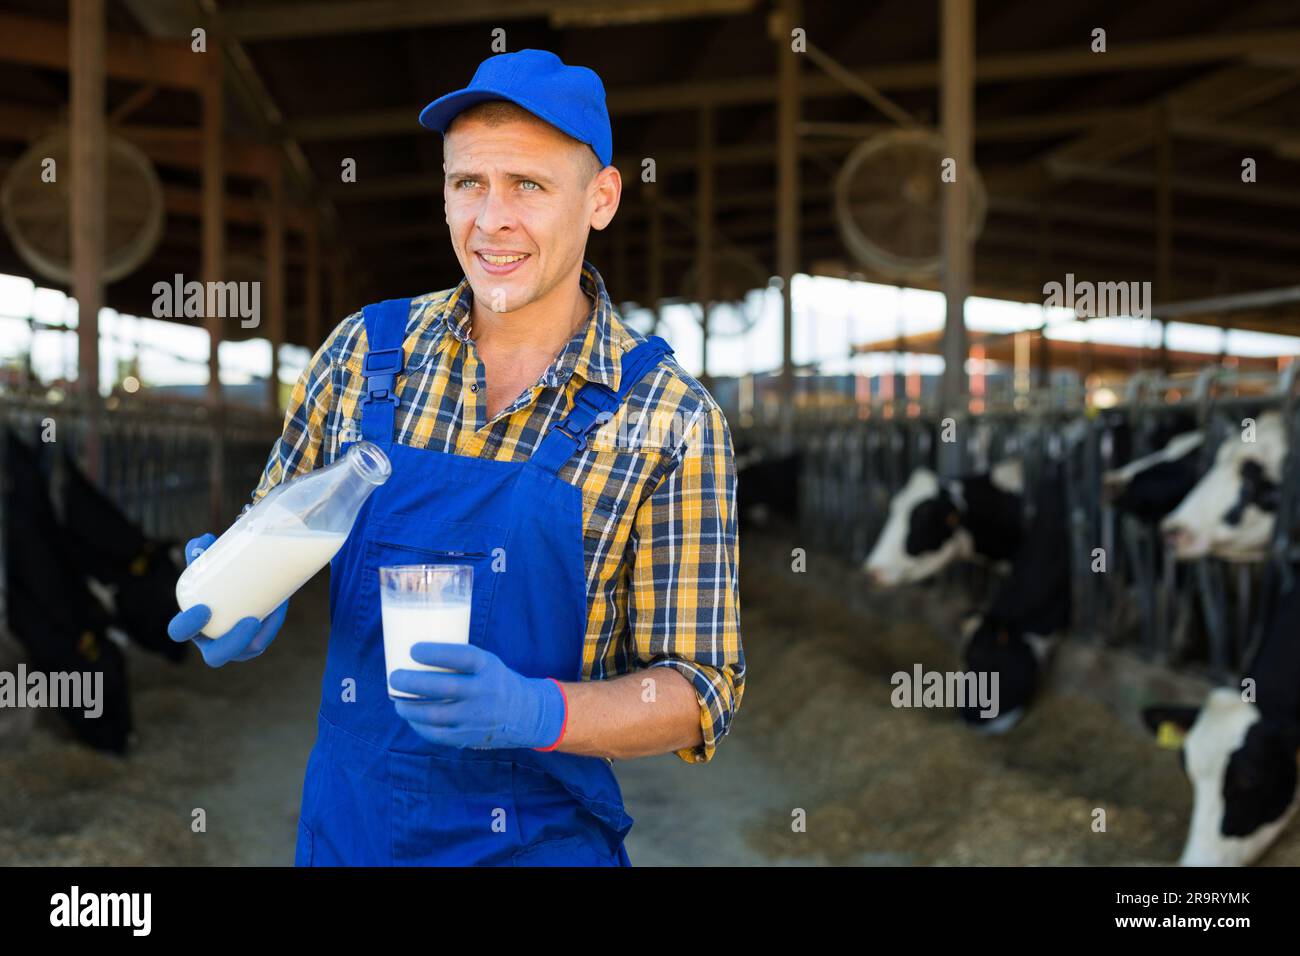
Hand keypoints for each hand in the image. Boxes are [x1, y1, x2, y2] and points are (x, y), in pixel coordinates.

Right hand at [167, 533, 288, 666]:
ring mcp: (234, 648)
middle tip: (250, 620)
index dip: (187, 626)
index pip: (180, 632)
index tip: (204, 609)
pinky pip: (263, 639)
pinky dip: (271, 623)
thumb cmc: (216, 578)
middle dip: (231, 642)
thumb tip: (204, 540)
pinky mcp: (253, 643)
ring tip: (271, 611)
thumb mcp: (208, 565)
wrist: (240, 587)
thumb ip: (201, 553)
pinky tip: (278, 606)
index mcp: (191, 626)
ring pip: (246, 651)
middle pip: (216, 656)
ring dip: (260, 635)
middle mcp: (210, 643)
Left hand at [390, 643, 565, 750]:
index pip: (462, 657)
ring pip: (435, 714)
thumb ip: (458, 660)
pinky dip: (419, 725)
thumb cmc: (495, 681)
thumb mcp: (487, 663)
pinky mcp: (469, 738)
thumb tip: (412, 652)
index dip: (435, 653)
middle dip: (412, 682)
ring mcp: (477, 718)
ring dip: (409, 707)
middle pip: (443, 687)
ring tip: (397, 700)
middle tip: (394, 677)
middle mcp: (485, 692)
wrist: (525, 714)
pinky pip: (437, 734)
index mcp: (489, 667)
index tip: (413, 650)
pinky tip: (411, 717)